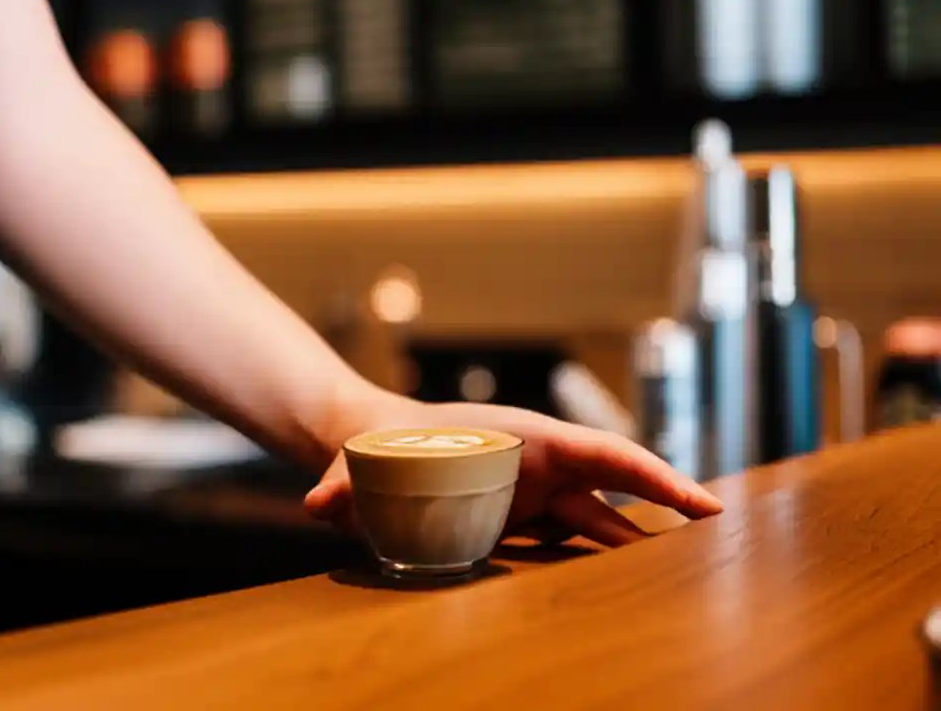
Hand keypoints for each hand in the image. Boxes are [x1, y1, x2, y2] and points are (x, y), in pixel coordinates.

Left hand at [303, 392, 722, 547]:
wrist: (371, 450)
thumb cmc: (376, 450)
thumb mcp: (360, 466)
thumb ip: (342, 483)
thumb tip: (316, 503)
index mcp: (522, 441)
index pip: (605, 457)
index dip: (657, 481)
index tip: (705, 506)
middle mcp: (541, 466)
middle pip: (619, 496)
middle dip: (669, 519)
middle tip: (727, 551)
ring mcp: (536, 495)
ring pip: (602, 527)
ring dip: (640, 554)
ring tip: (689, 586)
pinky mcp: (525, 522)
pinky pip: (574, 548)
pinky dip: (602, 568)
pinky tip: (628, 600)